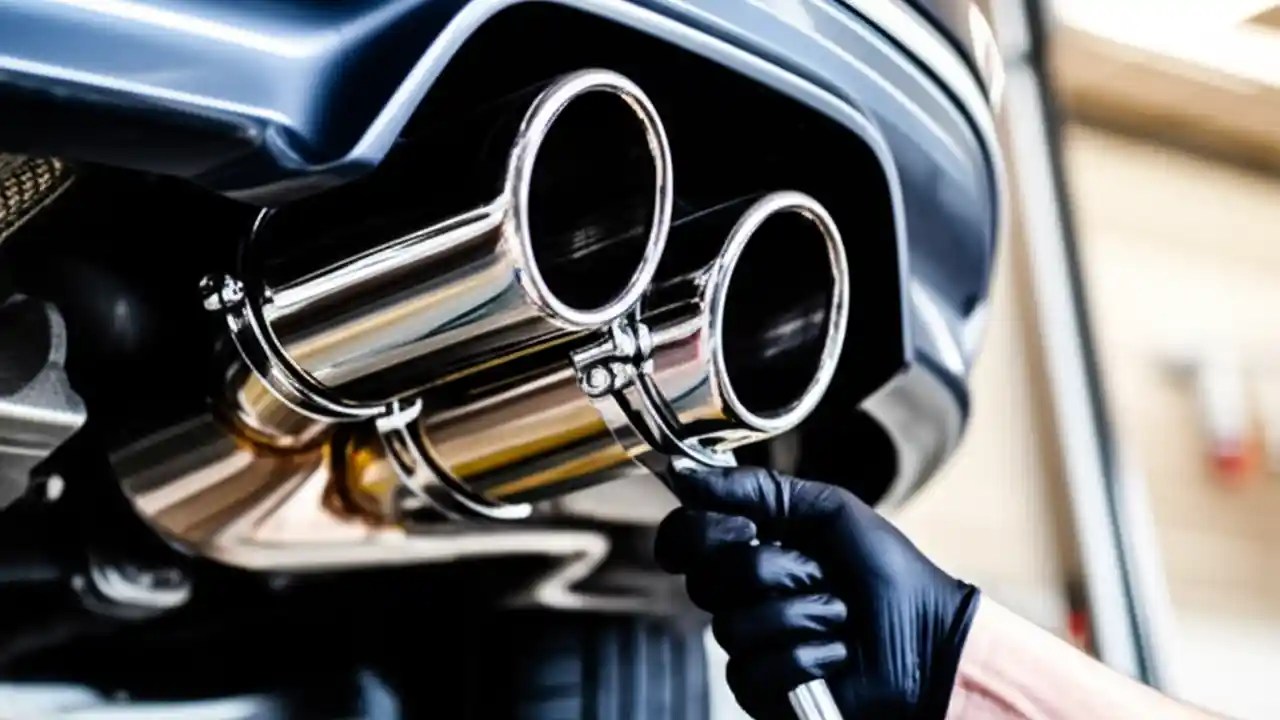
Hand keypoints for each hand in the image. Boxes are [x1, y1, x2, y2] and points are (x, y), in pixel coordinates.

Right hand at [655, 465, 979, 718]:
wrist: (930, 636)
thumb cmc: (887, 574)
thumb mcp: (827, 509)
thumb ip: (758, 489)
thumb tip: (687, 475)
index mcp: (749, 550)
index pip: (685, 538)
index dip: (697, 532)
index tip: (743, 529)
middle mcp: (740, 598)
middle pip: (708, 580)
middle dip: (775, 570)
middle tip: (818, 572)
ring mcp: (749, 646)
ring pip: (736, 626)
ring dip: (804, 614)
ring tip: (840, 616)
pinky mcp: (762, 691)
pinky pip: (757, 669)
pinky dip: (810, 655)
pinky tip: (837, 652)